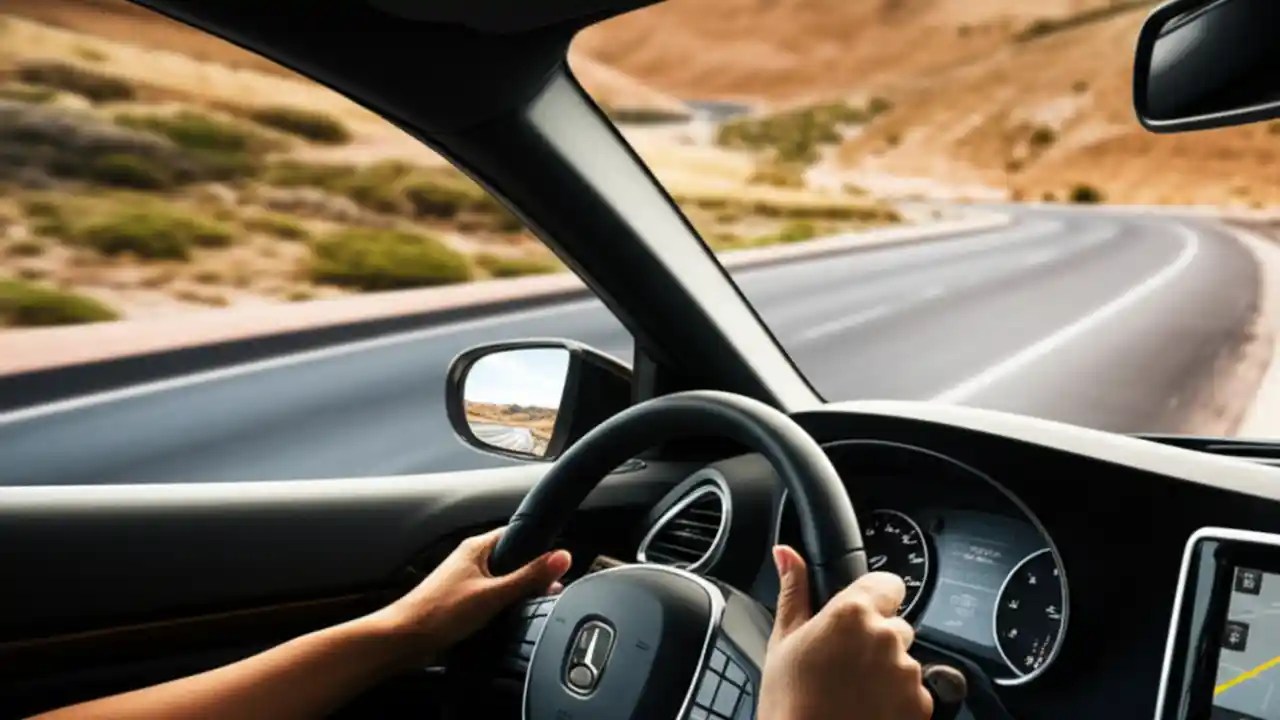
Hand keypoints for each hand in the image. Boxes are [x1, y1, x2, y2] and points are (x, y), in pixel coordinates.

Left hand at [365, 527, 571, 668]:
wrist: (404, 639)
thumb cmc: (439, 613)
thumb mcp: (493, 594)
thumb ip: (529, 576)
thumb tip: (562, 557)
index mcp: (477, 548)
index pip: (517, 535)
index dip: (539, 547)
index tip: (557, 563)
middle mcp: (471, 560)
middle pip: (513, 559)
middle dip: (531, 574)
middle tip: (547, 590)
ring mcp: (466, 580)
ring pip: (502, 580)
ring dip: (516, 592)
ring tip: (529, 606)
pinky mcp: (462, 601)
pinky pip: (491, 597)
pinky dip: (503, 606)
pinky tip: (508, 619)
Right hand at [757, 546, 932, 719]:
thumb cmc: (790, 702)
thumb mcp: (784, 641)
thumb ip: (794, 590)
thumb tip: (786, 554)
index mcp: (853, 613)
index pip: (888, 583)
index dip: (874, 598)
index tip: (859, 616)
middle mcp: (887, 637)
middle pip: (895, 626)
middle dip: (877, 640)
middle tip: (846, 664)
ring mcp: (907, 673)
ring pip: (905, 661)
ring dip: (888, 672)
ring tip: (854, 692)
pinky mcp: (922, 705)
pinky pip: (916, 692)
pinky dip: (899, 700)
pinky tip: (868, 709)